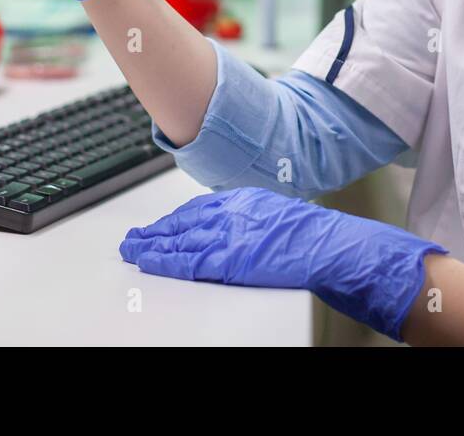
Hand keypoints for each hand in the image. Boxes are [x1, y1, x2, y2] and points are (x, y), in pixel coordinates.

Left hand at [119, 187, 445, 339]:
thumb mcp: (278, 213)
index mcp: (243, 200)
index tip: (159, 227)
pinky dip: (166, 262)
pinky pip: (188, 262)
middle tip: (133, 238)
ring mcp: (228, 236)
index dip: (175, 220)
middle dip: (156, 232)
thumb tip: (238, 229)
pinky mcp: (229, 259)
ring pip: (179, 240)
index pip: (198, 209)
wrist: (331, 246)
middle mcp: (230, 213)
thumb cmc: (313, 235)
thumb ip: (253, 219)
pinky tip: (151, 263)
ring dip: (152, 247)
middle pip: (183, 222)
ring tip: (132, 251)